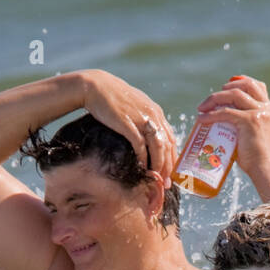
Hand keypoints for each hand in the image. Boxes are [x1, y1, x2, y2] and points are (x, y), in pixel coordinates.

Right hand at [80, 70, 177, 184]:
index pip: (171, 139)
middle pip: (168, 145)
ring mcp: (141, 119)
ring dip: (159, 165)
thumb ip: (146, 120)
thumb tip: (151, 140)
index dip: (173, 158)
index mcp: (157, 112)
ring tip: (156, 177)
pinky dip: (143, 158)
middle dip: (169, 166)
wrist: (96, 87)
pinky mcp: (128, 124)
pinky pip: (140, 145)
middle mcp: (153, 115)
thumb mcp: (136, 106)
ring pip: (158, 147)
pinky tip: (142, 168)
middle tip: (166, 182)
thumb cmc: (114, 99)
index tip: (171, 173)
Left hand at [195, 75, 269, 178]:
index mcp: (269, 110)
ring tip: (202, 108)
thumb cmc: (256, 160)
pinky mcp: (250, 121)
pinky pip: (226, 112)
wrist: (265, 171)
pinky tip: (201, 118)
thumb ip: (243, 127)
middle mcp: (267, 108)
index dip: (241, 82)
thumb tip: (221, 126)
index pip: (257, 86)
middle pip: (246, 84)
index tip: (226, 88)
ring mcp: (259, 113)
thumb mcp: (253, 137)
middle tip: (212, 99)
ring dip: (215, 98)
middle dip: (226, 87)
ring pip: (234, 94)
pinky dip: (211, 114)